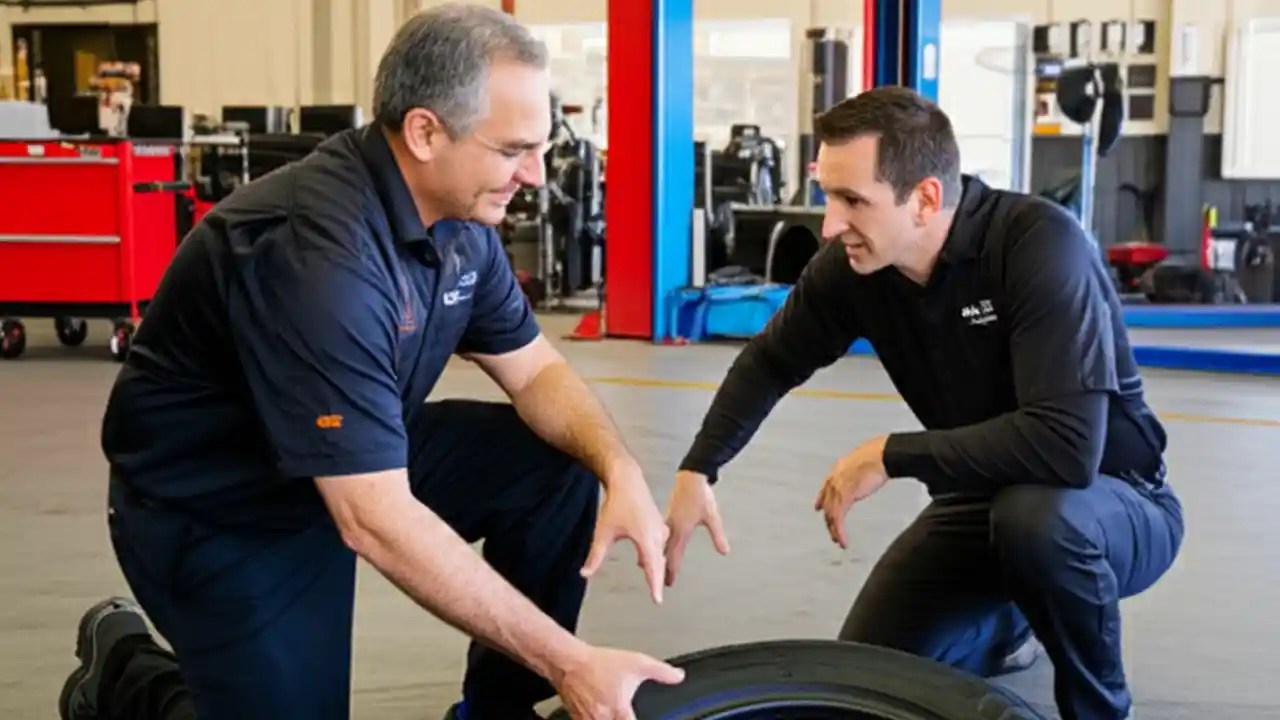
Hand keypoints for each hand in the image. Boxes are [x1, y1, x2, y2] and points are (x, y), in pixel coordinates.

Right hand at [553, 644, 685, 719]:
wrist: (569, 662)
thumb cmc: (597, 665)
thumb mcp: (636, 663)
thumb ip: (661, 671)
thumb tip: (678, 676)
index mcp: (620, 712)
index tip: (636, 717)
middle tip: (624, 713)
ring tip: (614, 712)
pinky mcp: (577, 719)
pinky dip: (596, 719)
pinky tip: (600, 713)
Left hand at [581, 467, 670, 602]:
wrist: (628, 480)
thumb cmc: (616, 504)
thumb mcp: (603, 532)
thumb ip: (595, 556)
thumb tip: (584, 574)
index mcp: (646, 538)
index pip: (652, 567)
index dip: (654, 586)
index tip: (657, 601)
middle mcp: (657, 535)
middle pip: (659, 562)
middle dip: (656, 579)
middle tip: (656, 598)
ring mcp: (660, 528)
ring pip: (660, 553)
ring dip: (656, 567)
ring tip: (654, 582)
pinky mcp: (659, 524)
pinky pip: (659, 544)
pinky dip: (655, 554)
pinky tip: (646, 560)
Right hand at [663, 470, 729, 586]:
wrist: (691, 476)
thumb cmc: (701, 496)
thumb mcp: (713, 517)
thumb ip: (718, 535)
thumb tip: (724, 552)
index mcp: (681, 530)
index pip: (674, 555)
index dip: (671, 570)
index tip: (669, 582)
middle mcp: (671, 527)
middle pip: (665, 552)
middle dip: (663, 567)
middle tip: (660, 580)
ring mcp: (668, 520)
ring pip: (660, 542)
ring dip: (658, 555)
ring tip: (652, 563)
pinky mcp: (669, 514)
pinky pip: (660, 533)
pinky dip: (658, 542)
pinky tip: (657, 544)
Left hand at [814, 435, 890, 547]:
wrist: (882, 455)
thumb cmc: (878, 456)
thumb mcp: (863, 463)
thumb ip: (858, 471)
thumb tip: (865, 471)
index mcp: (838, 471)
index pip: (825, 488)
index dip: (822, 500)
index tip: (818, 508)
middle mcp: (834, 480)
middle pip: (828, 506)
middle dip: (830, 522)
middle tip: (834, 534)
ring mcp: (838, 488)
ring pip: (831, 515)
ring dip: (835, 531)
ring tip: (839, 541)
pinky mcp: (845, 497)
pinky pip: (838, 519)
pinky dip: (840, 532)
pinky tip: (843, 540)